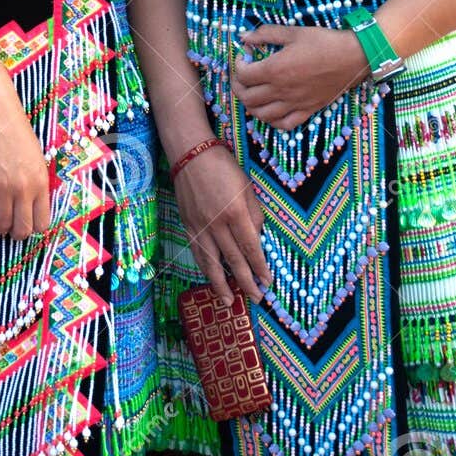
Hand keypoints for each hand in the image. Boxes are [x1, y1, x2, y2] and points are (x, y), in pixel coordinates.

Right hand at [0, 30, 50, 239]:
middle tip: (10, 232)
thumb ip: (35, 181)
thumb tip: (31, 205)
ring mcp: (2, 187)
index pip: (42, 222)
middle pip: (22, 228)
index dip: (33, 229)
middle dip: (16, 234)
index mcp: (41, 181)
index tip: (26, 228)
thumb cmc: (15, 128)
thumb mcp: (36, 155)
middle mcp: (24, 187)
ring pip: (2, 224)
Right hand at [171, 146, 270, 305]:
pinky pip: (197, 252)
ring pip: (211, 262)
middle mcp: (216, 224)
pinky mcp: (187, 225)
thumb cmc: (223, 166)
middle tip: (256, 299)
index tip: (268, 282)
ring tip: (229, 301)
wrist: (190, 154)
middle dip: (246, 282)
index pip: (251, 248)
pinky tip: (211, 278)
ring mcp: (199, 227)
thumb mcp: (246, 187)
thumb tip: (257, 238)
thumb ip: (254, 215)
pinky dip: (205, 268)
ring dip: (221, 284)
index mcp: (235, 214)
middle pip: (233, 260)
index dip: (260, 268)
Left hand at [233, 25, 367, 128]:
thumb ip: (265, 34)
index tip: (245, 56)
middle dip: (238, 86)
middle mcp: (281, 91)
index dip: (238, 65)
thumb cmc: (323, 42)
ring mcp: (294, 104)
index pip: (243, 76)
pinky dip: (272, 121)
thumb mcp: (292, 32)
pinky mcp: (308, 111)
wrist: (353, 57)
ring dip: (251, 105)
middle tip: (242, 75)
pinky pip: (284, 125)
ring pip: (262, 115)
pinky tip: (272, 110)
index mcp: (275, 70)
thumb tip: (243, 36)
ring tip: (253, 92)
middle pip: (247, 98)